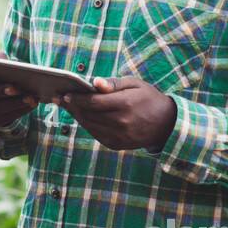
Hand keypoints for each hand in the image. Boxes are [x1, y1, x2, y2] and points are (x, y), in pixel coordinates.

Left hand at [51, 77, 175, 151]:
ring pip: (90, 126)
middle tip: (61, 99)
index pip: (93, 102)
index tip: (65, 94)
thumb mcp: (135, 84)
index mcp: (125, 104)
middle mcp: (121, 122)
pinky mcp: (118, 145)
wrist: (167, 124)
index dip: (77, 98)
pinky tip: (83, 117)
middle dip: (73, 107)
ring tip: (69, 107)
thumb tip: (94, 82)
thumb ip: (113, 83)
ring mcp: (119, 136)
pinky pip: (96, 134)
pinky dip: (88, 125)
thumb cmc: (149, 99)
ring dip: (77, 116)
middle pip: (88, 115)